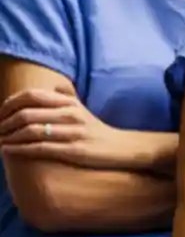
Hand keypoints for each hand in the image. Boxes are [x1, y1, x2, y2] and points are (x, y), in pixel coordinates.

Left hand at [0, 86, 124, 168]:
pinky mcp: (74, 151)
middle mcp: (71, 114)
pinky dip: (19, 149)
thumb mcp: (83, 108)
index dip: (10, 103)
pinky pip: (40, 148)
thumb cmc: (96, 129)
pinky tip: (7, 150)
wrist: (120, 148)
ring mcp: (73, 133)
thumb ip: (67, 96)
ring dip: (9, 137)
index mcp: (69, 103)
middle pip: (27, 113)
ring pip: (31, 131)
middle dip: (4, 122)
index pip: (32, 95)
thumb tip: (53, 85)